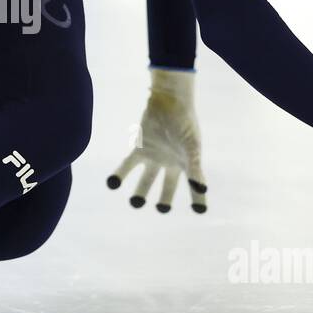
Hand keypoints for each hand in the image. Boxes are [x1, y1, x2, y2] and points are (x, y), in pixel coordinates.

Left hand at [107, 68, 207, 212]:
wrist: (169, 101)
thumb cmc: (184, 123)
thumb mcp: (192, 147)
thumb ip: (194, 170)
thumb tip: (201, 191)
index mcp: (187, 163)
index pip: (194, 185)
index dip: (197, 199)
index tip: (199, 211)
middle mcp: (171, 162)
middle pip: (168, 185)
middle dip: (164, 198)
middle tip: (161, 209)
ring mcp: (155, 156)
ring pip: (146, 179)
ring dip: (140, 192)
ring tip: (135, 203)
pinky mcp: (140, 148)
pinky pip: (127, 165)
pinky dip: (120, 175)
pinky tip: (111, 184)